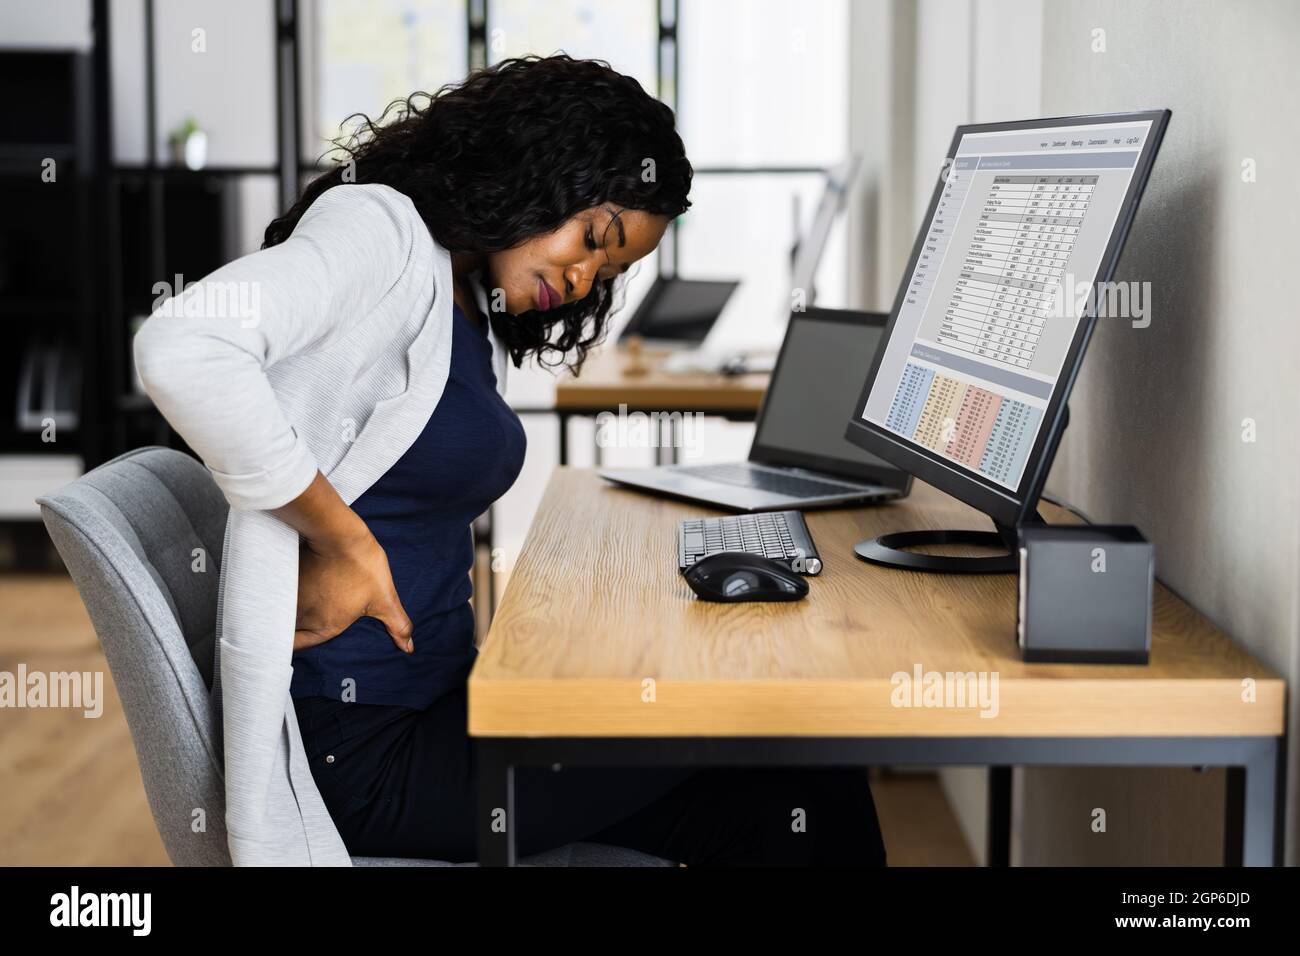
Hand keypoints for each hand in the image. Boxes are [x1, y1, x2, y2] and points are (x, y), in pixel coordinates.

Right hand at [292, 527, 413, 653]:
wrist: (339, 533)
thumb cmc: (363, 567)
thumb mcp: (386, 598)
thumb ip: (397, 626)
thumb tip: (409, 648)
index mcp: (324, 626)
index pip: (299, 646)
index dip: (300, 643)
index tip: (303, 637)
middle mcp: (301, 616)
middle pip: (289, 630)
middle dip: (292, 628)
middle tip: (300, 618)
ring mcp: (289, 597)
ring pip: (281, 612)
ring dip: (286, 611)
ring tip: (298, 601)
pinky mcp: (283, 578)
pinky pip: (278, 594)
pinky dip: (282, 594)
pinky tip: (293, 585)